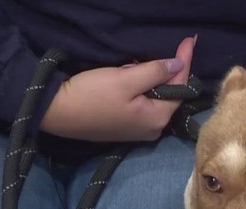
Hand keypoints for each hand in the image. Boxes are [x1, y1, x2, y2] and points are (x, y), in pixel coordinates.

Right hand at [41, 36, 195, 141]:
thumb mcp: (126, 79)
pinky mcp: (125, 126)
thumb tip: (178, 65)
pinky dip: (140, 88)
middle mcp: (153, 129)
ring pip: (154, 97)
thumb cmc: (92, 95)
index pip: (180, 86)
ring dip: (149, 79)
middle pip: (169, 93)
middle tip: (151, 55)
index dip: (184, 62)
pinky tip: (128, 78)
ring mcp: (139, 130)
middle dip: (163, 72)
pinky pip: (142, 103)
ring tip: (133, 67)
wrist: (56, 112)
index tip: (190, 40)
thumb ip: (155, 72)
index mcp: (158, 119)